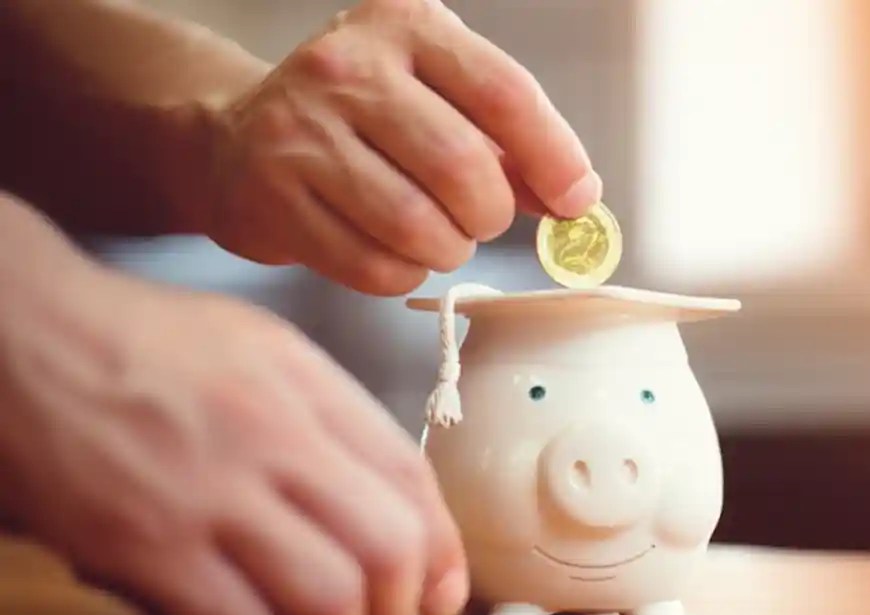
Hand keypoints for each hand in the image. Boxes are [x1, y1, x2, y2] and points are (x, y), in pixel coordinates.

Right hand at [0, 199, 465, 614]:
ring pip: (328, 596)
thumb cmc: (144, 342)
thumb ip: (329, 409)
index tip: (445, 587)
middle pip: (389, 546)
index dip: (444, 548)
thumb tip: (388, 493)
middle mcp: (272, 436)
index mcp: (307, 384)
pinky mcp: (146, 544)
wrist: (25, 332)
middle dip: (401, 606)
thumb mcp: (260, 345)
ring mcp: (211, 493)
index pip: (410, 477)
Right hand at [198, 0, 600, 294]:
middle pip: (464, 167)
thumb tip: (576, 197)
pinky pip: (374, 266)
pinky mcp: (272, 197)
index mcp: (405, 26)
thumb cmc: (360, 120)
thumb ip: (508, 144)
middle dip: (489, 213)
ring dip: (448, 248)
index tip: (576, 198)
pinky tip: (391, 249)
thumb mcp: (436, 99)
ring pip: (419, 225)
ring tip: (435, 233)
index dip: (554, 156)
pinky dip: (402, 272)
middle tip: (479, 218)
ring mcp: (301, 132)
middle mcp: (348, 68)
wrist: (234, 138)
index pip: (505, 93)